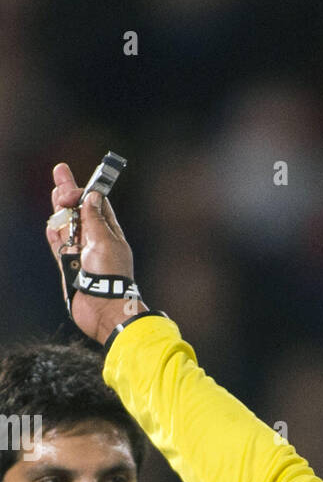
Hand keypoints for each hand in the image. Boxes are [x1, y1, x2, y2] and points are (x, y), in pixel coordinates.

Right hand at [46, 162, 146, 343]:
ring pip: (67, 226)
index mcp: (110, 233)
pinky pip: (59, 246)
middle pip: (79, 211)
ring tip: (56, 192)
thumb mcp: (105, 242)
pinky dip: (54, 235)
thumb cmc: (112, 277)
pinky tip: (51, 224)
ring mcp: (81, 253)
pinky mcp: (69, 266)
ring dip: (60, 209)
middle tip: (60, 172)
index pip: (97, 205)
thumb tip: (92, 197)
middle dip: (69, 192)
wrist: (105, 310)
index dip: (84, 192)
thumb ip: (95, 219)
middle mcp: (95, 241)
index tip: (73, 188)